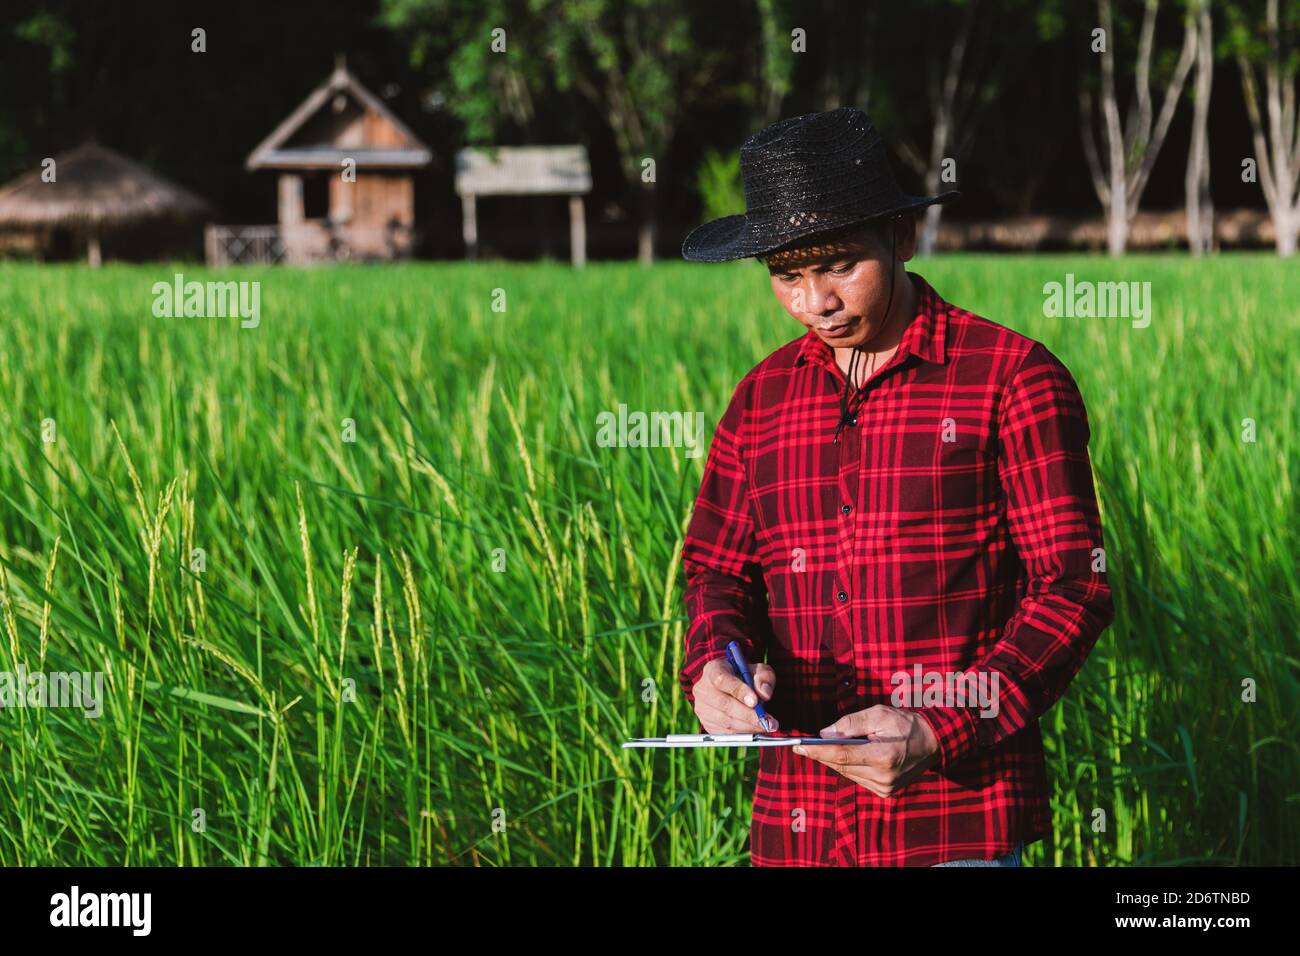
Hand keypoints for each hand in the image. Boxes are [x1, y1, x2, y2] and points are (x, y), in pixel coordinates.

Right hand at [691, 656, 777, 733]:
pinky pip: (725, 733)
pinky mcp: (707, 724)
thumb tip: (765, 694)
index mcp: (713, 670)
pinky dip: (743, 734)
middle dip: (749, 715)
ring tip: (766, 726)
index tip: (756, 701)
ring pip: (725, 721)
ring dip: (748, 727)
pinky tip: (756, 730)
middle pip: (724, 704)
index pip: (722, 680)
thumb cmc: (745, 677)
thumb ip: (764, 678)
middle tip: (768, 721)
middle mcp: (703, 689)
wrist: (731, 687)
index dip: (739, 691)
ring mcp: (702, 708)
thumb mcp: (757, 670)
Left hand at [792, 705, 938, 797]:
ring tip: (819, 749)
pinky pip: (857, 778)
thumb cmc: (906, 724)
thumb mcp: (879, 714)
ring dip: (833, 761)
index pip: (842, 755)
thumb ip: (851, 723)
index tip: (798, 747)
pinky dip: (847, 767)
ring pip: (847, 773)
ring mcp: (885, 787)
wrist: (933, 743)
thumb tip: (825, 734)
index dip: (817, 751)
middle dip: (821, 755)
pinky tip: (841, 756)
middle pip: (841, 766)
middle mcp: (883, 777)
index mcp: (883, 756)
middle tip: (802, 746)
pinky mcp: (885, 792)